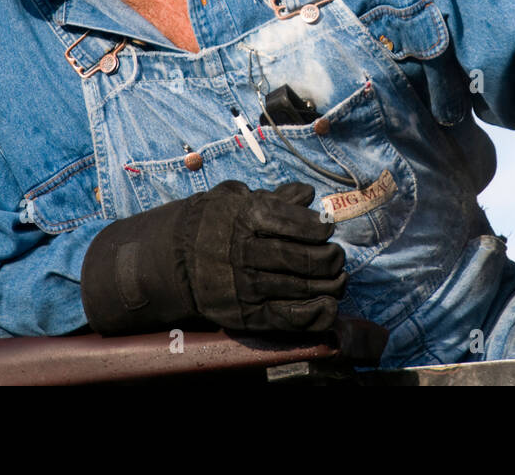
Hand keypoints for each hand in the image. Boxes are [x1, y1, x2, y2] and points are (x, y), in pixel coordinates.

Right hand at [181, 180, 346, 331]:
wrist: (176, 258)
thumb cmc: (217, 222)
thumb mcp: (238, 198)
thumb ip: (276, 198)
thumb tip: (308, 194)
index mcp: (247, 218)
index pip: (297, 225)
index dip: (320, 228)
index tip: (326, 228)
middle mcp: (246, 253)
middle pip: (305, 260)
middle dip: (330, 258)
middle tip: (336, 255)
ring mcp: (246, 287)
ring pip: (303, 289)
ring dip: (330, 284)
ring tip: (337, 277)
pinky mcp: (248, 315)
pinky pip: (291, 318)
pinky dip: (317, 314)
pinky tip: (329, 305)